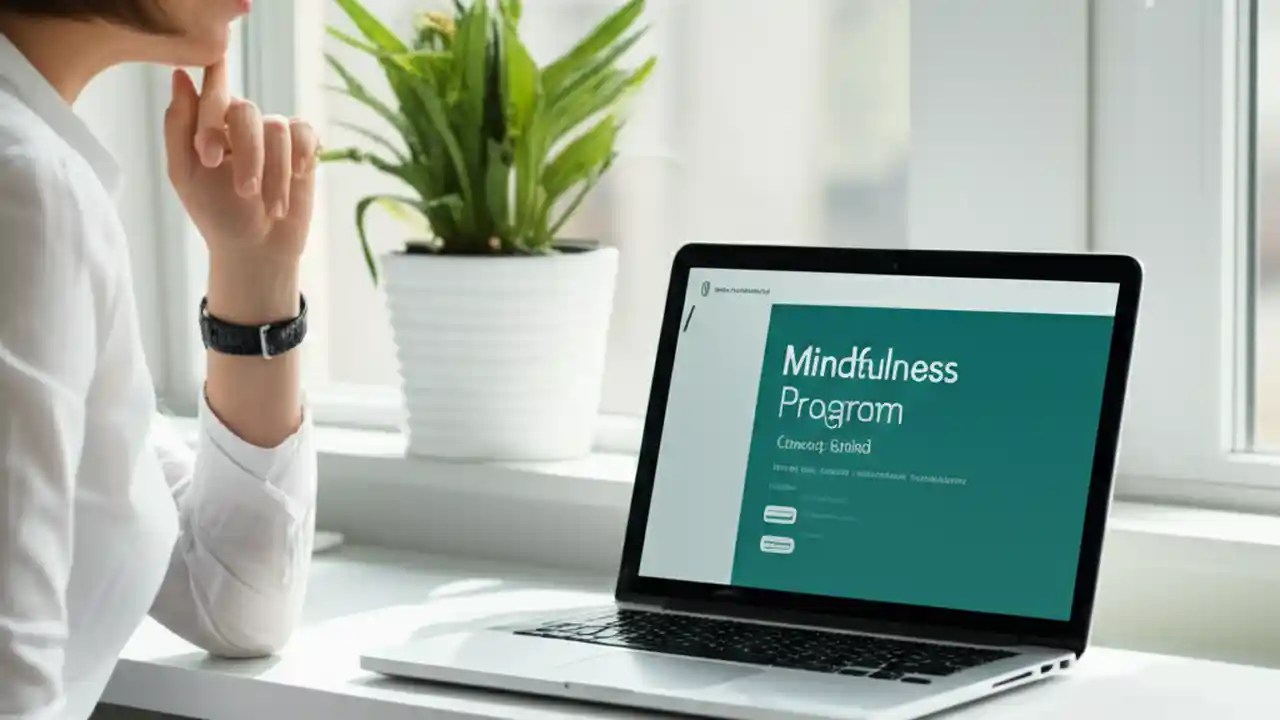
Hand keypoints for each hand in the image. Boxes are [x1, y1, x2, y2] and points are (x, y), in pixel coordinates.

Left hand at [164, 60, 318, 268]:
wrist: (257, 247)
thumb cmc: (216, 213)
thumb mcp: (185, 174)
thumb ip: (178, 125)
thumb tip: (179, 75)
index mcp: (208, 123)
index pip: (210, 91)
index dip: (213, 96)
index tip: (211, 136)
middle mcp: (240, 122)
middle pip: (246, 112)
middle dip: (247, 155)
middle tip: (245, 192)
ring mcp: (273, 132)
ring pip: (277, 129)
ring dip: (274, 173)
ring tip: (272, 207)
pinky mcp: (302, 145)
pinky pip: (304, 132)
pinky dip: (301, 155)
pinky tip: (297, 175)